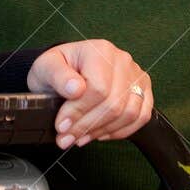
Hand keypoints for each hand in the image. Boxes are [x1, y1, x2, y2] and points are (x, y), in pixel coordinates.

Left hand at [27, 40, 152, 147]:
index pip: (98, 88)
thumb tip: (75, 89)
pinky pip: (141, 117)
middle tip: (67, 138)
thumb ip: (57, 76)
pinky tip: (100, 133)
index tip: (61, 126)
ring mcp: (136, 75)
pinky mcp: (144, 90)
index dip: (79, 112)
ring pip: (129, 113)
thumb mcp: (46, 67)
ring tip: (81, 137)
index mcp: (100, 51)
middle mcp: (122, 60)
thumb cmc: (57, 69)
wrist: (67, 71)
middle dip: (88, 126)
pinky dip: (120, 131)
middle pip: (114, 104)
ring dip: (102, 131)